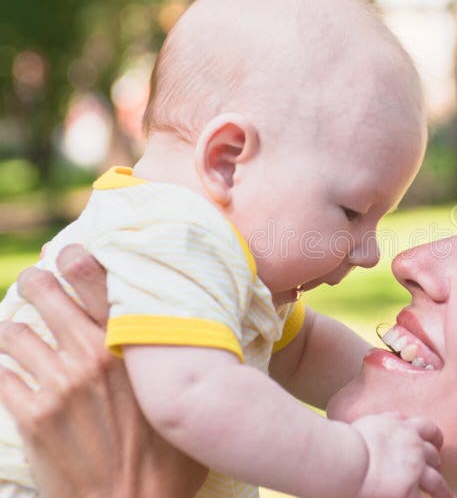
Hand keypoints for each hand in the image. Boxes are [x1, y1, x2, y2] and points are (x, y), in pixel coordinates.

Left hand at [0, 245, 206, 497]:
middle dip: (35, 283)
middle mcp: (91, 356)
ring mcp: (56, 385)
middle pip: (43, 292)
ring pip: (13, 331)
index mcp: (130, 346)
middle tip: (38, 284)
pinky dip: (4, 367)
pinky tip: (14, 371)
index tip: (70, 257)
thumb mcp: (179, 395)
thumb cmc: (168, 456)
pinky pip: (1, 373)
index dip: (74, 259)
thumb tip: (181, 330)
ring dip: (15, 330)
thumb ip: (171, 359)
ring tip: (22, 333)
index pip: (93, 278)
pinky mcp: (30, 415)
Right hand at [352, 412, 452, 497]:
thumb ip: (386, 419)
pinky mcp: (408, 493)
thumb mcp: (370, 422)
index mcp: (403, 429)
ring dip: (443, 492)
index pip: (428, 429)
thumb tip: (396, 418)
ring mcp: (414, 472)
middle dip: (437, 465)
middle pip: (434, 456)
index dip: (434, 438)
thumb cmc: (347, 442)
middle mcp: (413, 449)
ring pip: (437, 483)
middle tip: (439, 472)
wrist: (344, 460)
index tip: (437, 445)